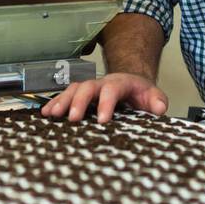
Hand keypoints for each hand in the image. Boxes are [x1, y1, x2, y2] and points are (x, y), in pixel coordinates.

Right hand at [39, 72, 167, 123]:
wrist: (131, 84)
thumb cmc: (141, 94)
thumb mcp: (153, 96)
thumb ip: (157, 101)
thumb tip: (160, 108)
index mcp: (121, 83)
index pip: (112, 89)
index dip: (106, 103)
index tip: (103, 120)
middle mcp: (102, 83)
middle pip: (87, 87)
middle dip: (79, 101)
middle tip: (74, 119)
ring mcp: (90, 88)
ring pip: (73, 89)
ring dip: (62, 101)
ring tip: (52, 115)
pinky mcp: (80, 95)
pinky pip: (65, 96)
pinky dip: (55, 103)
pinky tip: (45, 114)